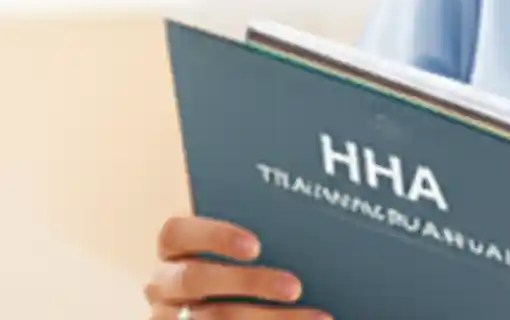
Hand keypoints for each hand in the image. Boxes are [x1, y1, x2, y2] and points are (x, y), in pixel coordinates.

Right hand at [144, 215, 330, 318]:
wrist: (230, 301)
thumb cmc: (245, 262)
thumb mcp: (242, 248)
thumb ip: (262, 234)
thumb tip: (308, 230)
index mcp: (173, 248)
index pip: (177, 233)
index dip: (215, 236)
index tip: (257, 247)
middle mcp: (163, 283)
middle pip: (195, 279)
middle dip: (249, 283)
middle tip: (296, 287)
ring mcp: (168, 316)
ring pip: (214, 318)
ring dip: (269, 318)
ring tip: (315, 318)